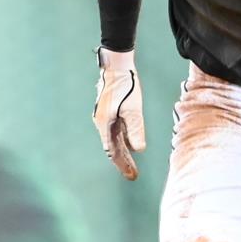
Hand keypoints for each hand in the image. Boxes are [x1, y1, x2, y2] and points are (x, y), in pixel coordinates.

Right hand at [93, 47, 145, 179]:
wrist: (116, 65)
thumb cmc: (125, 86)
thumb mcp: (133, 110)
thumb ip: (135, 129)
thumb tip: (138, 150)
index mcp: (105, 124)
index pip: (113, 151)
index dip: (123, 164)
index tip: (132, 176)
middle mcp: (102, 123)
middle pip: (113, 148)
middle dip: (123, 162)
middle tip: (133, 175)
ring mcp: (104, 117)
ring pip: (114, 140)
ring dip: (123, 152)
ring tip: (131, 164)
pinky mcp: (109, 111)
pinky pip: (115, 131)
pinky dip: (123, 140)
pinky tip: (130, 143)